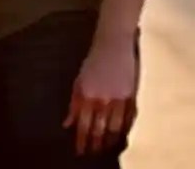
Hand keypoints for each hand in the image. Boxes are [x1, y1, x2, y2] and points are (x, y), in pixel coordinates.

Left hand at [63, 38, 137, 154]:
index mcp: (86, 96)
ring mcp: (118, 98)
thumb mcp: (78, 82)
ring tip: (107, 148)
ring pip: (115, 127)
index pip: (82, 125)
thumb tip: (67, 124)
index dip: (81, 140)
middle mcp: (102, 99)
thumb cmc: (92, 63)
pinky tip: (121, 135)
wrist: (113, 46)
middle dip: (95, 143)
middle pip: (99, 129)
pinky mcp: (131, 96)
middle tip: (93, 153)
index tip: (80, 150)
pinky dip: (125, 129)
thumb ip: (73, 104)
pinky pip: (129, 118)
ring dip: (110, 140)